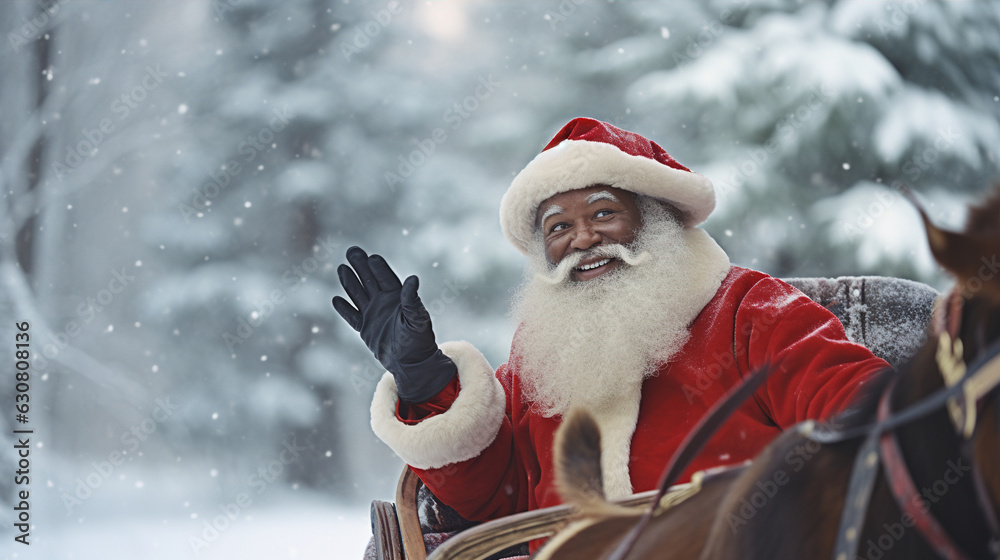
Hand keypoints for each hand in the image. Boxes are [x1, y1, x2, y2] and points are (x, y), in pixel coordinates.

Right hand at [332, 246, 456, 402]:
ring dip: (350, 282)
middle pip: (369, 280)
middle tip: (352, 250)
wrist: (412, 364)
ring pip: (358, 294)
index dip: (378, 268)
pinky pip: (352, 316)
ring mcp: (373, 315)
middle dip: (360, 266)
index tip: (371, 258)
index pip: (386, 278)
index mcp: (399, 298)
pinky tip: (336, 299)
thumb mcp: (417, 319)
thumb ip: (412, 300)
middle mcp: (384, 303)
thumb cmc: (419, 341)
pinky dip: (344, 309)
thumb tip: (413, 279)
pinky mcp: (365, 329)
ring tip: (341, 268)